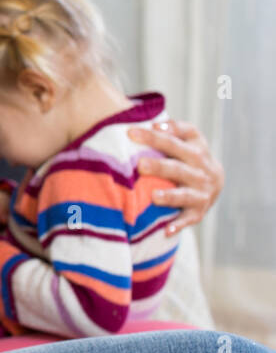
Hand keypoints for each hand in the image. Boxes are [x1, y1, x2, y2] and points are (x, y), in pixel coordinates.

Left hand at [127, 119, 223, 234]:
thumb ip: (168, 132)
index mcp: (197, 148)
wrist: (213, 186)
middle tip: (139, 164)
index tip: (142, 129)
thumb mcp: (184, 141)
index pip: (184, 135)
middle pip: (180, 165)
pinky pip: (187, 220)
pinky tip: (166, 230)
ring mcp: (202, 192)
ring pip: (185, 194)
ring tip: (153, 196)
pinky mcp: (198, 212)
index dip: (167, 130)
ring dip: (170, 196)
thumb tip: (142, 122)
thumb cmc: (185, 159)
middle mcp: (203, 169)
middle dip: (160, 165)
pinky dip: (178, 225)